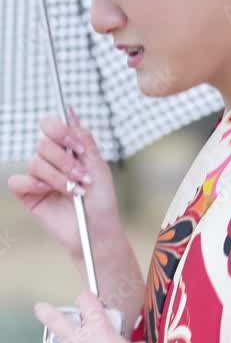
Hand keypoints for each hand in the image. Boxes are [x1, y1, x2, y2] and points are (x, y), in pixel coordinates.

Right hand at [7, 107, 121, 259]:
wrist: (97, 230)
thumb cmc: (101, 201)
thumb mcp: (98, 166)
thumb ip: (84, 140)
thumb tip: (71, 112)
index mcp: (67, 150)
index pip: (51, 126)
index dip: (60, 131)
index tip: (76, 147)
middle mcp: (51, 160)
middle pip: (43, 143)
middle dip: (64, 161)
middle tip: (81, 176)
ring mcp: (38, 177)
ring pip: (35, 162)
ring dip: (57, 177)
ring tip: (74, 190)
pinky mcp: (28, 194)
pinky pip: (18, 180)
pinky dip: (35, 185)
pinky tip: (50, 193)